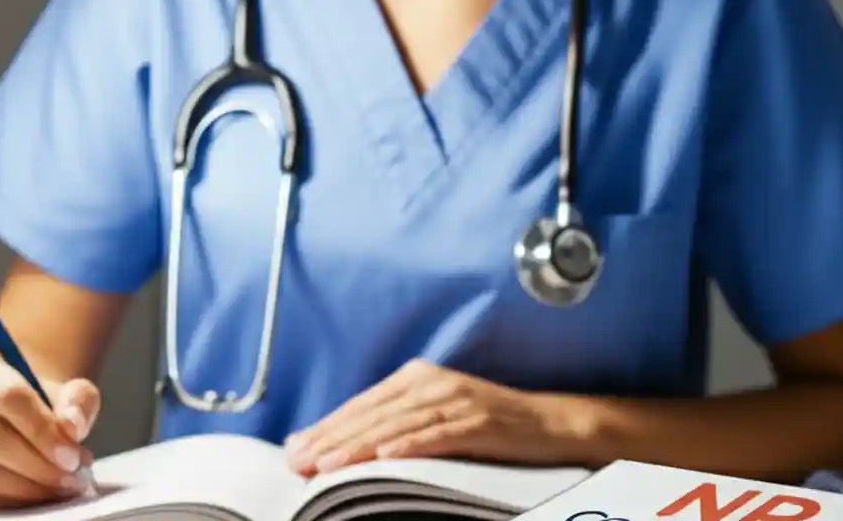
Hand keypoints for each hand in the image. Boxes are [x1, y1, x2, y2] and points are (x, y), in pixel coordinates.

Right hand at [0, 353, 100, 508]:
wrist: (19, 415)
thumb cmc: (45, 402)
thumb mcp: (70, 392)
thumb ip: (78, 402)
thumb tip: (71, 425)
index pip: (8, 396)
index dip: (42, 430)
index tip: (71, 456)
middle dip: (35, 464)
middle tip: (69, 478)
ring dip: (24, 487)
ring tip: (58, 488)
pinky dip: (9, 501)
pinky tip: (37, 496)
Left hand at [283, 359, 565, 475]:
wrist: (549, 425)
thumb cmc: (487, 425)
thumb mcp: (434, 418)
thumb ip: (390, 427)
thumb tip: (335, 446)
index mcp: (416, 378)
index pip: (361, 405)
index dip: (326, 427)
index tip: (294, 449)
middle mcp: (432, 383)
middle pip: (372, 413)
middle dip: (332, 439)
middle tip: (299, 460)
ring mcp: (455, 400)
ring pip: (397, 424)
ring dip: (359, 445)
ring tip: (328, 464)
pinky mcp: (478, 420)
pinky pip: (438, 434)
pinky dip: (410, 444)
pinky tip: (387, 456)